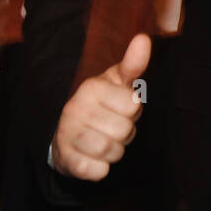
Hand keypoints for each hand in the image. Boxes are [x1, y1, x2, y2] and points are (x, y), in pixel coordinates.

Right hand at [51, 34, 150, 180]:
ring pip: (112, 151)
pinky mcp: (67, 161)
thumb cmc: (101, 105)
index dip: (133, 110)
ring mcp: (67, 135)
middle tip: (112, 127)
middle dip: (125, 132)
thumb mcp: (116, 82)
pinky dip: (102, 169)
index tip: (120, 107)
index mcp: (90, 88)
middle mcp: (75, 109)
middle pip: (124, 130)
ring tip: (104, 140)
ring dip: (115, 151)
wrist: (66, 136)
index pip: (133, 104)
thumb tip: (143, 39)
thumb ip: (132, 64)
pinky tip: (93, 158)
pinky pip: (99, 172)